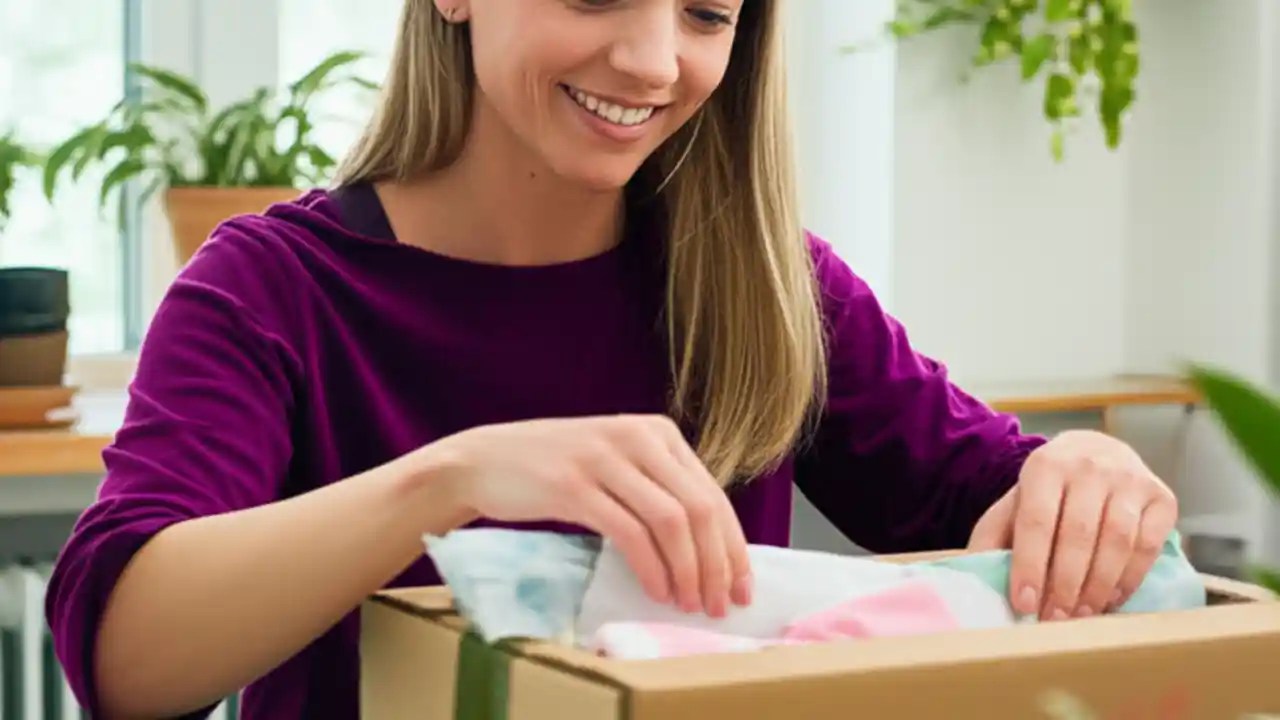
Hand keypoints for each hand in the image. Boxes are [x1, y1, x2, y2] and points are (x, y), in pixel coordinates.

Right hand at [424, 414, 751, 616]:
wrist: (484, 460)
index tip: (742, 586)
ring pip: (671, 522)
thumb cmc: (554, 470)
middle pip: (699, 509)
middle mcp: (637, 438)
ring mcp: (605, 459)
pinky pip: (629, 533)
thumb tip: (709, 551)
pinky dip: (651, 568)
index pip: (713, 494)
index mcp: (657, 432)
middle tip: (721, 605)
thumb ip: (658, 490)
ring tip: (690, 604)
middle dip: (718, 565)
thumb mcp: (616, 464)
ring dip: (688, 571)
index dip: (733, 546)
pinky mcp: (574, 485)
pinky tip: (657, 592)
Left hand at [967, 430, 1177, 619]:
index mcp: (1045, 465)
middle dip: (1064, 584)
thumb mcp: (1016, 502)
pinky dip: (1130, 578)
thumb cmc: (1050, 491)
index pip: (1036, 520)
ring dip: (1098, 586)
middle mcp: (1090, 466)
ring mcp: (1130, 479)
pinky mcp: (1162, 498)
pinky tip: (1111, 599)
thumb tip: (975, 576)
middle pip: (1078, 534)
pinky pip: (1149, 546)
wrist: (1097, 453)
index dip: (1029, 566)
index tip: (1025, 604)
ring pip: (1117, 541)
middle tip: (1054, 619)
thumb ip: (994, 535)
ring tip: (1081, 615)